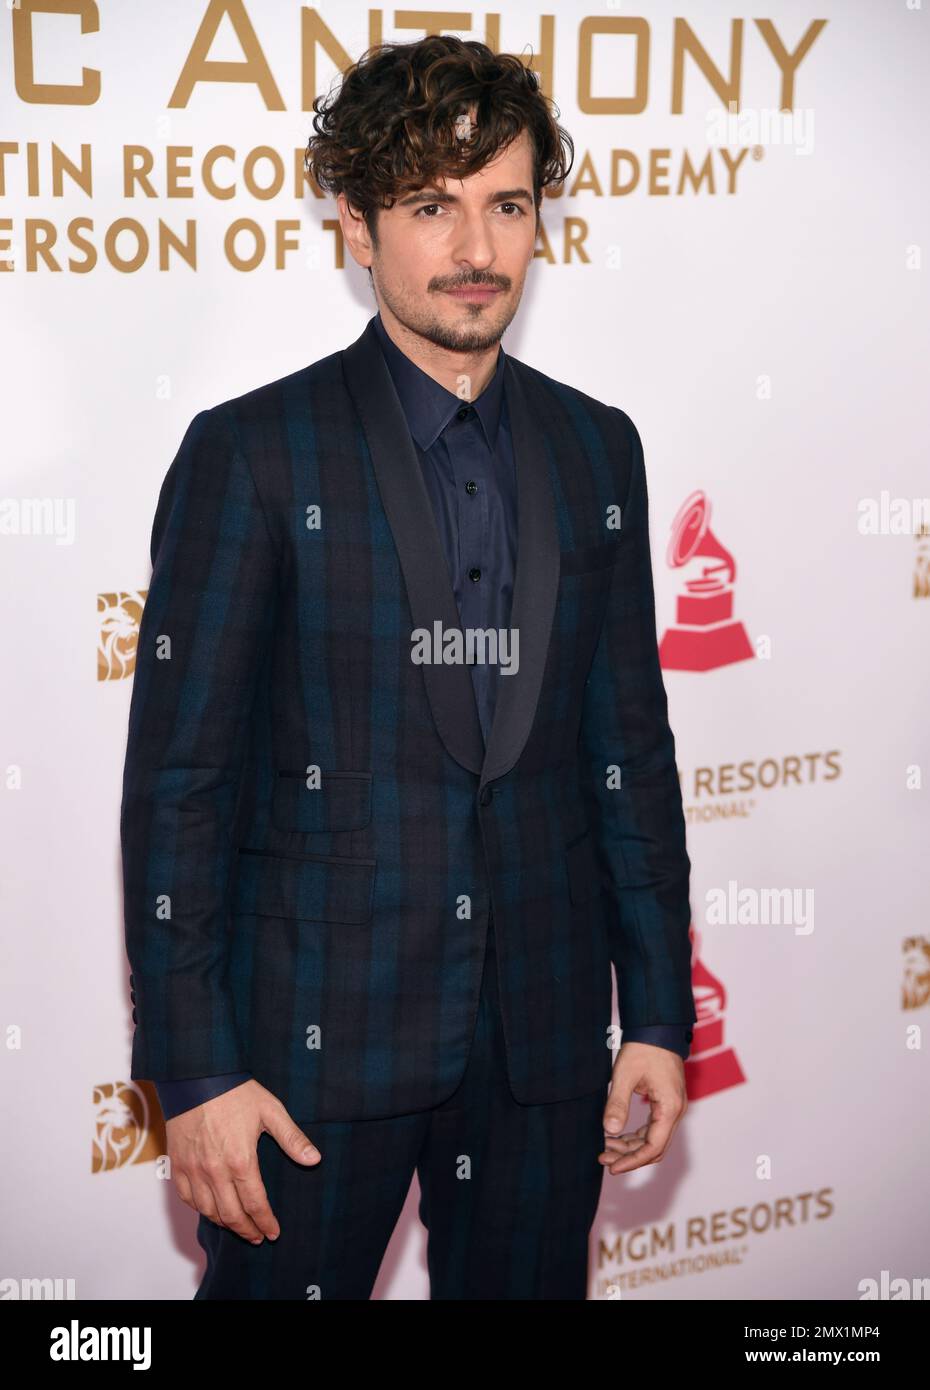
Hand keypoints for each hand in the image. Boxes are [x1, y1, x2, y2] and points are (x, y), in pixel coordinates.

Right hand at [166, 1079, 320, 1242]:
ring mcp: (193, 1170)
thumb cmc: (236, 1092)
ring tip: (237, 1227)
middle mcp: (215, 1171)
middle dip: (247, 1230)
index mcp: (241, 1160)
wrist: (197, 1077)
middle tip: (257, 1237)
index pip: (256, 1204)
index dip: (266, 1222)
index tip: (273, 1233)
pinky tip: (210, 1210)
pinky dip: (200, 1209)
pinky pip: (187, 1198)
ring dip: (224, 1223)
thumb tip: (314, 1159)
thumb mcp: (271, 1111)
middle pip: (231, 1215)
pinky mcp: (177, 1164)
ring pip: (208, 1211)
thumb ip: (292, 1138)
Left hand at [599, 1042, 687, 1174]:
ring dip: (630, 1147)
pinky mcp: (666, 1103)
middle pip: (654, 1148)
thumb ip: (617, 1103)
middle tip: (603, 1158)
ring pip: (653, 1139)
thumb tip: (609, 1131)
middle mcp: (675, 1112)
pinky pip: (652, 1128)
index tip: (612, 1167)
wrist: (658, 1028)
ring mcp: (672, 1108)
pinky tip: (615, 1134)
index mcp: (669, 1108)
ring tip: (605, 1147)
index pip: (653, 1148)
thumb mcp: (625, 1075)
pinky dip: (635, 1135)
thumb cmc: (643, 1048)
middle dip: (629, 1156)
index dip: (632, 1161)